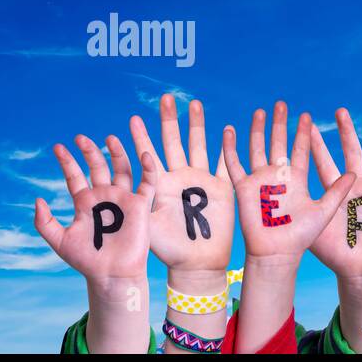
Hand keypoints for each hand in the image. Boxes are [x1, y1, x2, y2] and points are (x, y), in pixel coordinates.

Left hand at [34, 134, 158, 352]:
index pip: (75, 176)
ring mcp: (123, 200)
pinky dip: (147, 169)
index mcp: (85, 203)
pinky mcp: (141, 206)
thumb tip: (38, 198)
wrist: (112, 273)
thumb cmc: (87, 260)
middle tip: (81, 137)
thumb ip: (44, 221)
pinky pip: (147, 183)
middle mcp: (104, 197)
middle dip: (90, 152)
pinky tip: (143, 154)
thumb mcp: (59, 240)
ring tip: (110, 138)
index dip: (66, 162)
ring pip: (122, 169)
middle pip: (98, 167)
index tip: (58, 147)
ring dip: (117, 153)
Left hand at [130, 95, 234, 271]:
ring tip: (194, 103)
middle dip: (170, 120)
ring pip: (199, 146)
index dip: (140, 137)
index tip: (132, 118)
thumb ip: (142, 197)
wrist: (196, 263)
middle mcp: (180, 178)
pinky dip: (229, 148)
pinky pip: (227, 164)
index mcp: (160, 184)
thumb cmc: (168, 249)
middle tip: (166, 98)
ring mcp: (201, 182)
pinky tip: (229, 129)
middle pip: (174, 142)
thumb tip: (135, 169)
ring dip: (197, 125)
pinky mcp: (222, 190)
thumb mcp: (147, 222)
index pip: (148, 154)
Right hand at [222, 102, 354, 261]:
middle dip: (280, 124)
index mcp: (297, 180)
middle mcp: (277, 177)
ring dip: (257, 130)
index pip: (300, 150)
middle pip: (278, 144)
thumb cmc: (301, 238)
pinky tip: (229, 131)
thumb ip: (337, 192)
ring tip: (260, 112)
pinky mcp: (243, 188)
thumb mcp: (324, 211)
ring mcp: (259, 181)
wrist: (277, 254)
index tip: (306, 115)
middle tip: (281, 104)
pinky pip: (234, 165)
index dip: (303, 133)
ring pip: (257, 149)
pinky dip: (230, 148)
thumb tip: (355, 173)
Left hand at [309, 109, 361, 278]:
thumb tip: (285, 192)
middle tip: (340, 110)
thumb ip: (308, 206)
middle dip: (347, 132)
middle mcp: (356, 187)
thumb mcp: (317, 228)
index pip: (324, 162)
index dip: (317, 145)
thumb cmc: (337, 254)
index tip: (307, 124)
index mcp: (335, 193)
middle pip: (352, 153)